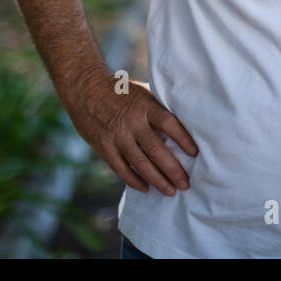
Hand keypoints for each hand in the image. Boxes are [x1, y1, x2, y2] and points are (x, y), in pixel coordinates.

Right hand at [67, 69, 198, 195]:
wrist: (85, 88)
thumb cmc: (121, 91)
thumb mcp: (143, 93)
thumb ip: (158, 109)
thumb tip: (184, 124)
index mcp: (146, 106)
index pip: (170, 124)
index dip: (184, 139)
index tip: (195, 153)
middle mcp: (132, 122)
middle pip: (157, 150)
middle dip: (173, 170)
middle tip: (185, 184)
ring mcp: (117, 136)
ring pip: (140, 164)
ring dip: (157, 180)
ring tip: (170, 191)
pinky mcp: (104, 147)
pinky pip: (121, 169)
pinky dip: (134, 181)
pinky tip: (146, 188)